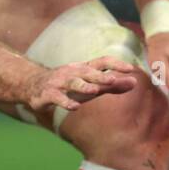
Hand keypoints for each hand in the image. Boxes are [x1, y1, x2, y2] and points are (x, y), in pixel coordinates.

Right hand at [22, 57, 136, 111]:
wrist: (33, 85)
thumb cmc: (69, 86)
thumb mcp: (91, 84)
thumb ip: (112, 85)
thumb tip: (135, 83)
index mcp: (85, 68)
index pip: (102, 62)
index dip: (115, 64)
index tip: (130, 68)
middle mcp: (73, 72)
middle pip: (88, 72)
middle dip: (101, 76)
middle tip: (114, 79)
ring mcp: (59, 82)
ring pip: (72, 83)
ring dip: (83, 86)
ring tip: (95, 90)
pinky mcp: (48, 94)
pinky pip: (57, 97)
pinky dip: (66, 102)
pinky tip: (75, 107)